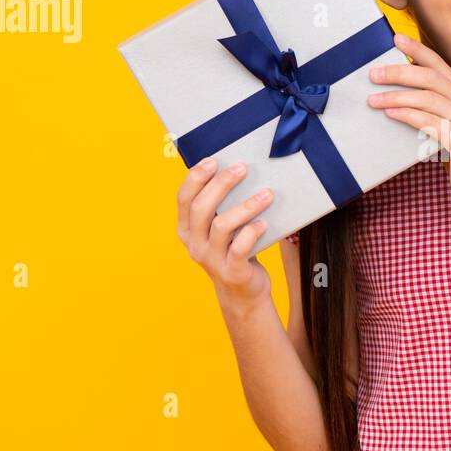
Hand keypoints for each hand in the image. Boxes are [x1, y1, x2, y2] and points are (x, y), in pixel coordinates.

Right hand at [177, 157, 274, 311]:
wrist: (242, 291)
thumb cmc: (234, 249)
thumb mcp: (221, 228)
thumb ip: (221, 207)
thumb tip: (239, 170)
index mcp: (186, 229)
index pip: (183, 198)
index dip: (195, 177)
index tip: (213, 160)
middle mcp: (194, 243)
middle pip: (201, 208)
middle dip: (221, 184)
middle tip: (242, 168)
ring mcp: (211, 259)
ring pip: (221, 226)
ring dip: (245, 206)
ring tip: (266, 194)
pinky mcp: (231, 271)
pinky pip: (239, 249)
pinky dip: (252, 233)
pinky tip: (264, 223)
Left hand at [366, 32, 450, 202]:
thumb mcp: (447, 119)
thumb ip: (431, 102)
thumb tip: (397, 88)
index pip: (438, 63)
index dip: (417, 49)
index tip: (396, 39)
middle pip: (430, 77)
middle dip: (399, 72)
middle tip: (374, 74)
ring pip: (427, 98)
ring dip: (397, 96)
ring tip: (374, 99)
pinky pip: (429, 122)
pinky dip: (407, 116)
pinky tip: (390, 114)